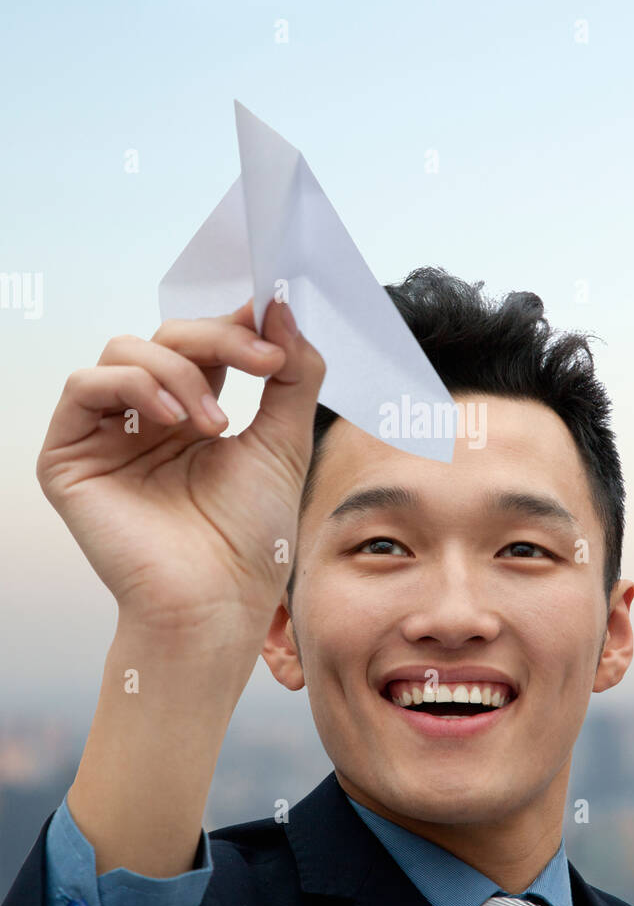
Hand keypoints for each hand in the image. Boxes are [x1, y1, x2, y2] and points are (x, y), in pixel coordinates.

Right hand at [36, 298, 325, 636]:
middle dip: (218, 340)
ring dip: (178, 370)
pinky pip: (84, 386)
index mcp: (192, 415)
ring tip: (215, 423)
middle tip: (264, 362)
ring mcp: (105, 437)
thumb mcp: (285, 441)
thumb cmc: (251, 539)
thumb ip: (291, 373)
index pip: (203, 343)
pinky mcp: (69, 458)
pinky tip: (173, 420)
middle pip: (165, 337)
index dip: (235, 325)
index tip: (275, 319)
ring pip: (123, 351)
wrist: (217, 601)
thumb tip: (280, 304)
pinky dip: (132, 386)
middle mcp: (145, 420)